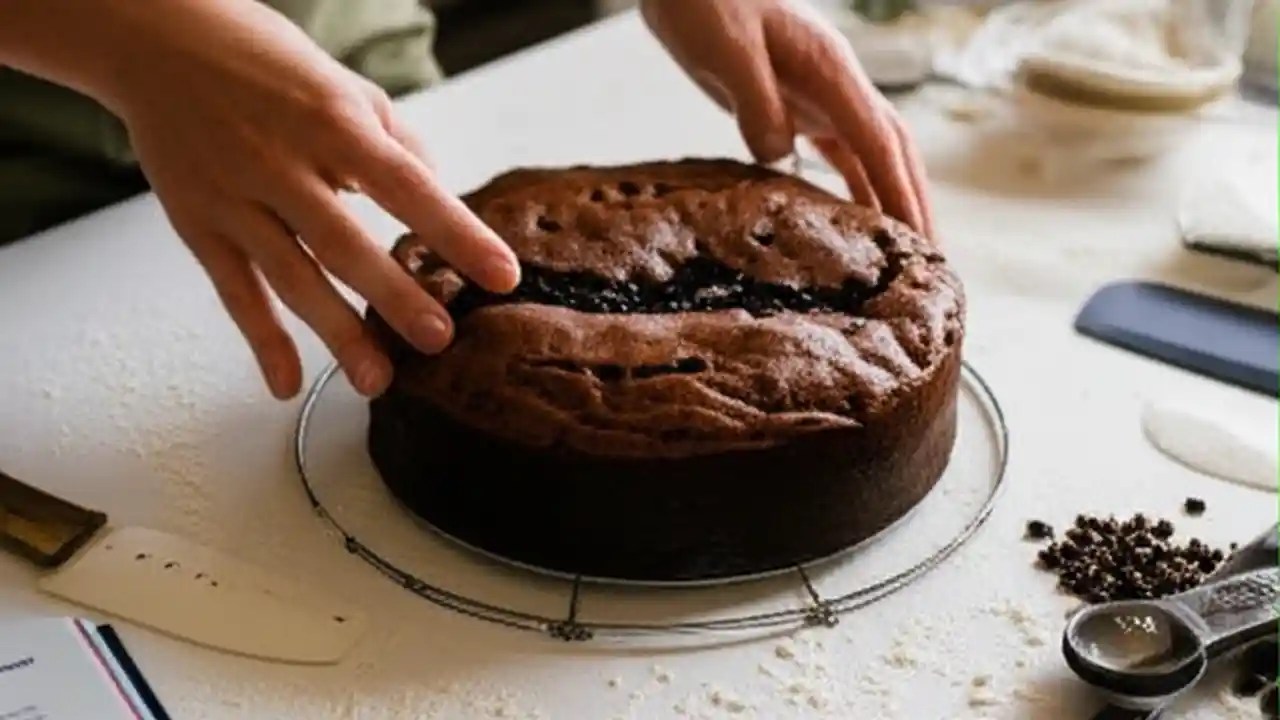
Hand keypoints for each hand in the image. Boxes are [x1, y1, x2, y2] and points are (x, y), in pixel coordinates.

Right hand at [2, 0, 519, 399]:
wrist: (158, 39)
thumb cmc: (266, 64)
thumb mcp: (347, 87)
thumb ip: (397, 147)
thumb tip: (441, 203)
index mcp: (332, 124)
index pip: (407, 187)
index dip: (458, 233)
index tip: (501, 274)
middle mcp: (282, 164)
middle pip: (346, 243)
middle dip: (395, 297)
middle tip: (438, 340)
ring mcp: (236, 198)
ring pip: (292, 277)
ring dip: (336, 334)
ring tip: (377, 381)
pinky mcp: (198, 224)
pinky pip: (234, 291)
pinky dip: (261, 341)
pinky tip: (288, 384)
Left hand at [640, 0, 933, 238]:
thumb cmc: (704, 0)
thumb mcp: (726, 48)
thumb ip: (756, 101)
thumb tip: (778, 154)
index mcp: (829, 69)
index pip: (877, 143)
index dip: (899, 195)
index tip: (917, 244)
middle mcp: (836, 83)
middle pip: (892, 152)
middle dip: (914, 205)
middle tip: (931, 264)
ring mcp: (818, 93)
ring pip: (869, 154)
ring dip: (889, 200)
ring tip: (903, 255)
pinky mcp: (794, 101)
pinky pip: (837, 151)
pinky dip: (854, 186)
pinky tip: (856, 218)